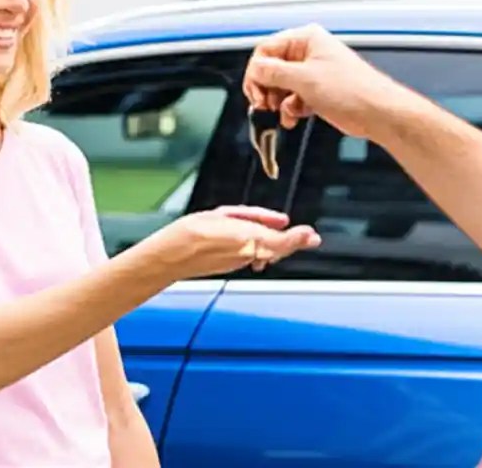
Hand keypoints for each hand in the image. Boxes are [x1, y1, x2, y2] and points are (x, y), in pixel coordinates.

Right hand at [141, 205, 320, 279]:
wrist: (170, 257)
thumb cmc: (190, 232)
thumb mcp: (224, 215)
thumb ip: (255, 217)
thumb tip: (280, 221)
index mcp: (246, 239)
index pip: (280, 241)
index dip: (298, 238)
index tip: (312, 235)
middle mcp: (247, 254)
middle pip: (279, 249)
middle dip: (295, 243)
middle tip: (311, 237)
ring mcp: (241, 263)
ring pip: (269, 253)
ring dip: (279, 245)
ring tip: (288, 235)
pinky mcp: (235, 267)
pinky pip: (256, 256)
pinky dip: (263, 249)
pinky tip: (262, 242)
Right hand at [243, 24, 400, 137]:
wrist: (377, 112)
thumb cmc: (352, 90)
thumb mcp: (304, 79)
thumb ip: (274, 73)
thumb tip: (255, 70)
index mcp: (307, 39)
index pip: (267, 49)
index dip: (257, 71)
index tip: (255, 91)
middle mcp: (309, 53)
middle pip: (272, 68)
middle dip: (266, 88)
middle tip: (263, 104)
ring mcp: (313, 73)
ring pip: (281, 85)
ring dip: (277, 101)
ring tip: (281, 113)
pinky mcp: (317, 92)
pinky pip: (293, 98)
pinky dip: (289, 109)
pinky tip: (292, 117)